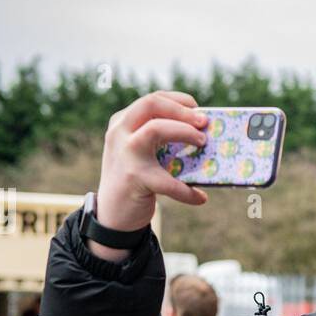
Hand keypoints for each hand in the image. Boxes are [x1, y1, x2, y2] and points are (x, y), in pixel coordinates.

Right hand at [97, 89, 210, 233]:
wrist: (112, 215)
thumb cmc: (135, 180)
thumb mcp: (140, 152)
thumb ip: (159, 140)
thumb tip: (202, 132)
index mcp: (122, 122)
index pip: (152, 99)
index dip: (178, 101)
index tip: (197, 108)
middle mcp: (120, 132)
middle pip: (151, 104)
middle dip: (182, 110)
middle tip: (203, 122)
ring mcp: (125, 154)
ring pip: (155, 129)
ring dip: (184, 132)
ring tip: (203, 144)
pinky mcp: (134, 178)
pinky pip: (168, 181)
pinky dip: (187, 191)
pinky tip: (200, 197)